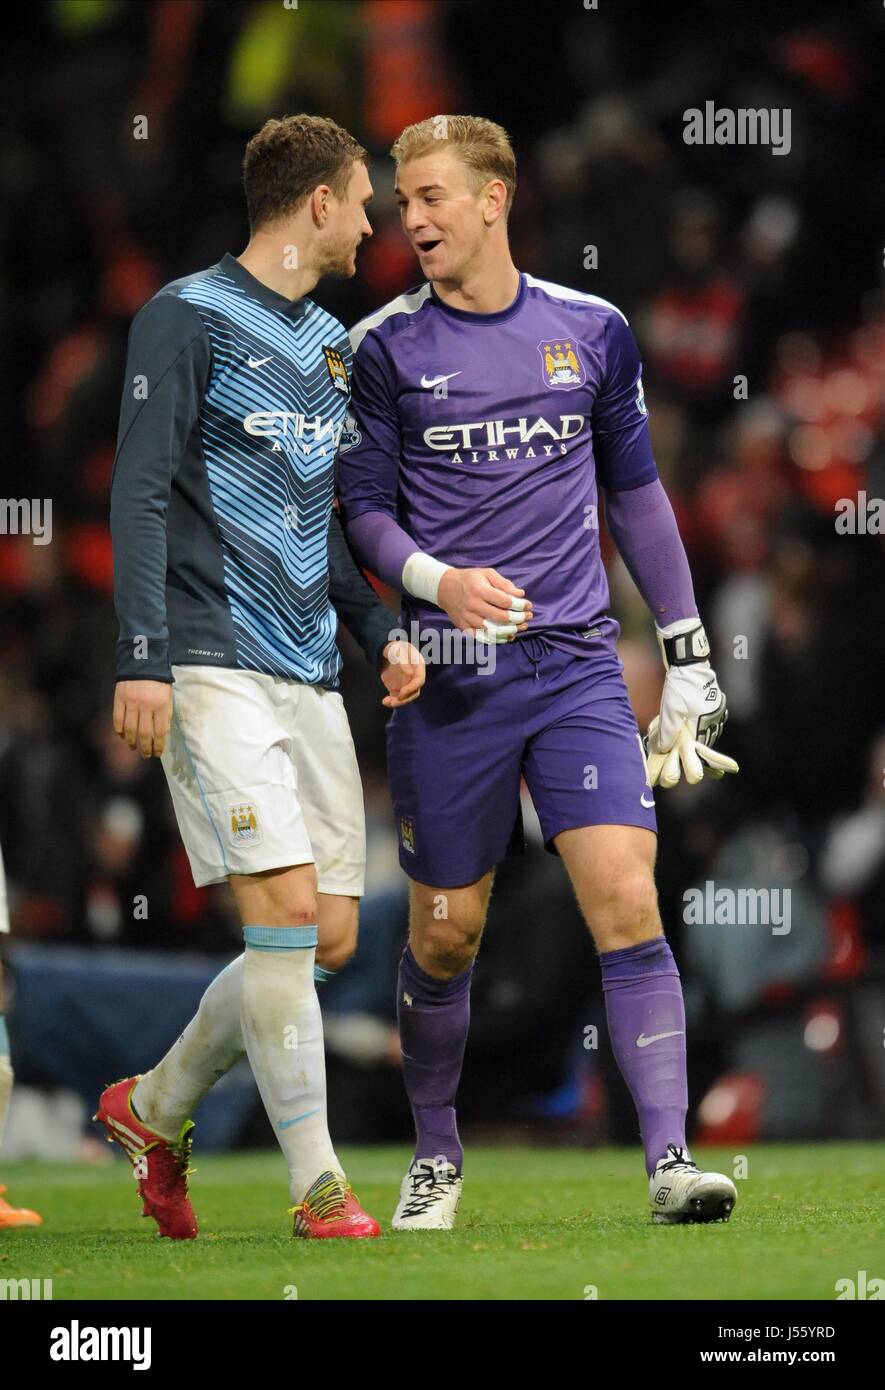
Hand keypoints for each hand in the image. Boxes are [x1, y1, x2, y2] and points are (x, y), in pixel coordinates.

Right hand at [113, 679, 172, 757]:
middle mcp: (147, 705)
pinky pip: (118, 719)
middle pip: (145, 733)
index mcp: (162, 705)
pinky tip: (122, 735)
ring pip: (130, 728)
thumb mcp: (168, 696)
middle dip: (145, 748)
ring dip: (131, 741)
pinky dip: (119, 730)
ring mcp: (131, 702)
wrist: (143, 660)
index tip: (157, 753)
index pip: (160, 731)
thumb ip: (166, 714)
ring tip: (133, 747)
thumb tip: (162, 734)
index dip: (158, 745)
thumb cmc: (159, 680)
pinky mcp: (119, 698)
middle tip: (145, 755)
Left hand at [380, 640, 424, 707]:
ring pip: (406, 697)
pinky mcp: (399, 688)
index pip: (420, 680)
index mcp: (418, 667)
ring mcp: (407, 683)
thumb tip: (410, 673)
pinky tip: (384, 701)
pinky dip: (392, 701)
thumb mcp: (397, 650)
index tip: (402, 692)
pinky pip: (397, 697)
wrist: (387, 652)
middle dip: (405, 699)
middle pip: (414, 692)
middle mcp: (414, 677)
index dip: (412, 687)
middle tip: (393, 701)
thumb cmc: (394, 648)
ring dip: (397, 702)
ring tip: (386, 702)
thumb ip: (403, 660)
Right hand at [437, 567, 531, 641]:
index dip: (520, 605)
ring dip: (510, 631)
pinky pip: (482, 638)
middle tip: (528, 617)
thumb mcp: (486, 573)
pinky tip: (507, 637)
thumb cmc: (470, 579)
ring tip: (520, 627)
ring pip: (493, 630)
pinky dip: (496, 640)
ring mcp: (468, 618)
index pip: (505, 601)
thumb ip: (504, 583)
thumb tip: (520, 594)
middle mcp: (473, 605)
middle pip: (501, 617)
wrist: (444, 588)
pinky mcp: (464, 627)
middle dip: (518, 618)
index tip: (528, 605)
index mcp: (480, 590)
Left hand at [645, 621, 738, 788]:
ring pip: (704, 728)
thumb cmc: (679, 685)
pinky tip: (685, 723)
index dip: (690, 755)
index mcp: (707, 721)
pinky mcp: (711, 699)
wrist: (688, 661)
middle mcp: (715, 716)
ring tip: (681, 740)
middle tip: (682, 753)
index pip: (699, 746)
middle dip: (693, 746)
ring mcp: (714, 707)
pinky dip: (695, 723)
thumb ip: (668, 732)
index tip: (684, 763)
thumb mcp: (670, 710)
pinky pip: (703, 717)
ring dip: (694, 734)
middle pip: (703, 738)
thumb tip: (664, 749)